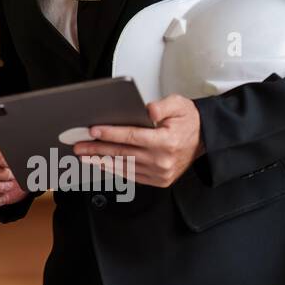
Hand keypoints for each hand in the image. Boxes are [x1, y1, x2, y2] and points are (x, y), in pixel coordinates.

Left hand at [73, 94, 203, 187]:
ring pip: (125, 166)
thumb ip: (162, 106)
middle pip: (123, 153)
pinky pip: (132, 175)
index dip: (111, 133)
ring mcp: (161, 173)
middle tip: (79, 145)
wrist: (204, 138)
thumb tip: (147, 110)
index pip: (132, 137)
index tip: (93, 130)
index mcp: (167, 141)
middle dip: (98, 148)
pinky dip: (115, 169)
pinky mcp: (159, 180)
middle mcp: (163, 160)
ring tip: (85, 155)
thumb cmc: (188, 121)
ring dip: (102, 161)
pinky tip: (102, 163)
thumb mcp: (179, 104)